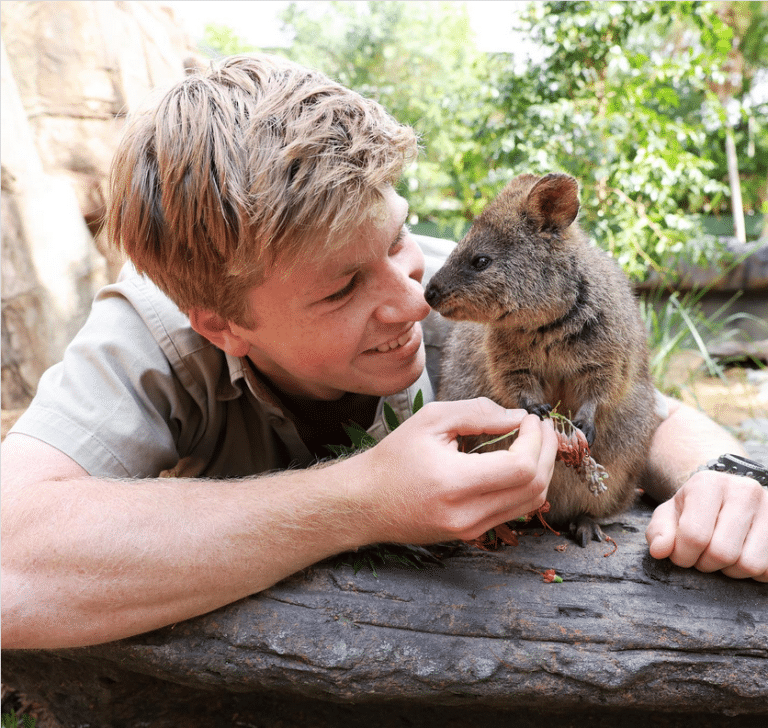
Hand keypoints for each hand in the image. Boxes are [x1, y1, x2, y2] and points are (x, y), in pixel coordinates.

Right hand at [350, 397, 557, 545]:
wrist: (364, 502)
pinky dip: (526, 486)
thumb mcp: (430, 420)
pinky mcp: (471, 534)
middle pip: (534, 486)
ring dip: (542, 470)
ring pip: (531, 503)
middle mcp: (466, 514)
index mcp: (454, 483)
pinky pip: (514, 512)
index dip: (534, 439)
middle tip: (542, 427)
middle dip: (546, 451)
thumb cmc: (393, 458)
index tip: (530, 418)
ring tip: (536, 443)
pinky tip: (520, 463)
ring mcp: (470, 529)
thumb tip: (517, 417)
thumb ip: (477, 413)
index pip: (520, 466)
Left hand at [646, 470, 767, 581]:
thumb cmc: (693, 508)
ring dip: (730, 571)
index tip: (681, 555)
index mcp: (708, 483)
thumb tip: (660, 551)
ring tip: (721, 557)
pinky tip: (741, 556)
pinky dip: (753, 573)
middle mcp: (744, 491)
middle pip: (722, 552)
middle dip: (706, 564)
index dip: (683, 556)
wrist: (726, 493)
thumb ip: (659, 533)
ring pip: (750, 564)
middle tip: (701, 557)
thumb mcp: (669, 515)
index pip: (694, 535)